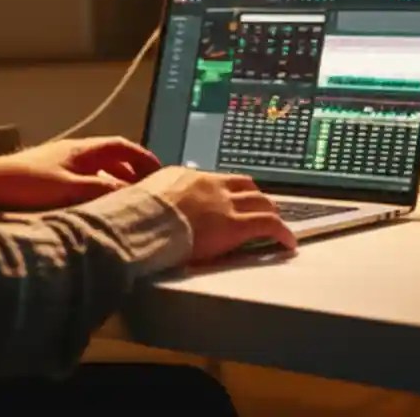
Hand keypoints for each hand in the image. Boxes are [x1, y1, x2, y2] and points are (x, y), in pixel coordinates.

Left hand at [0, 137, 161, 211]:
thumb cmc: (27, 183)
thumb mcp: (69, 189)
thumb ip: (100, 189)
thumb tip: (129, 191)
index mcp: (82, 150)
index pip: (122, 146)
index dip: (142, 157)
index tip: (159, 171)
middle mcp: (74, 152)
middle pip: (112, 156)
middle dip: (132, 169)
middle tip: (145, 187)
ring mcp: (61, 162)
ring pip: (98, 167)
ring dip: (114, 178)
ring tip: (124, 197)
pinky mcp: (49, 174)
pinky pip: (84, 176)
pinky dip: (97, 185)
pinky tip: (95, 202)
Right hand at [140, 167, 296, 261]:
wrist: (138, 224)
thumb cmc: (131, 217)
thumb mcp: (139, 198)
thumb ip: (151, 202)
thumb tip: (141, 210)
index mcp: (185, 177)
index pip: (216, 180)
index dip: (230, 190)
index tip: (233, 197)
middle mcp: (210, 185)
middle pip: (245, 186)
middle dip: (256, 198)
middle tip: (263, 209)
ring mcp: (224, 204)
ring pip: (261, 202)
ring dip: (271, 213)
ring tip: (277, 224)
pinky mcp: (234, 226)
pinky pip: (269, 225)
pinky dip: (282, 232)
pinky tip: (288, 242)